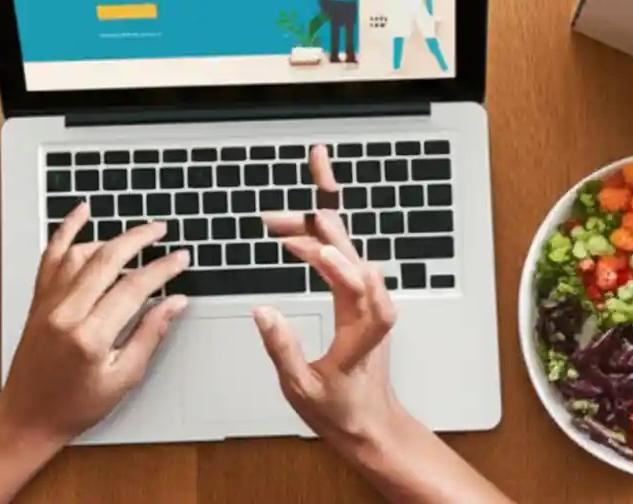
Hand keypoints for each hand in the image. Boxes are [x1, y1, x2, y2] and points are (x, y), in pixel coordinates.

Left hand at [0, 204, 189, 446]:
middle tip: (162, 230)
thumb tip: (174, 303)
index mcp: (90, 337)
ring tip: (135, 235)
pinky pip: (50, 257)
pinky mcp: (37, 301)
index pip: (133, 288)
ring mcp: (47, 304)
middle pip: (107, 260)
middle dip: (139, 239)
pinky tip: (80, 212)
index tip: (180, 259)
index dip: (162, 269)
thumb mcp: (123, 378)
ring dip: (110, 238)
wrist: (27, 417)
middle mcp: (65, 313)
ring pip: (80, 254)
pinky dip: (65, 231)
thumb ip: (150, 335)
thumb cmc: (75, 405)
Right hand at [257, 146, 512, 503]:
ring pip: (344, 254)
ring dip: (314, 231)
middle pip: (352, 257)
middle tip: (282, 210)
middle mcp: (370, 310)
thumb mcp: (301, 389)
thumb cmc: (343, 411)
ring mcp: (365, 302)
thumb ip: (281, 349)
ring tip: (274, 220)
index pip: (363, 295)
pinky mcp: (357, 301)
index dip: (345, 270)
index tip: (320, 251)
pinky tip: (295, 237)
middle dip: (322, 224)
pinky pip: (340, 263)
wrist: (371, 423)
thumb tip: (262, 312)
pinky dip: (317, 245)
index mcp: (364, 335)